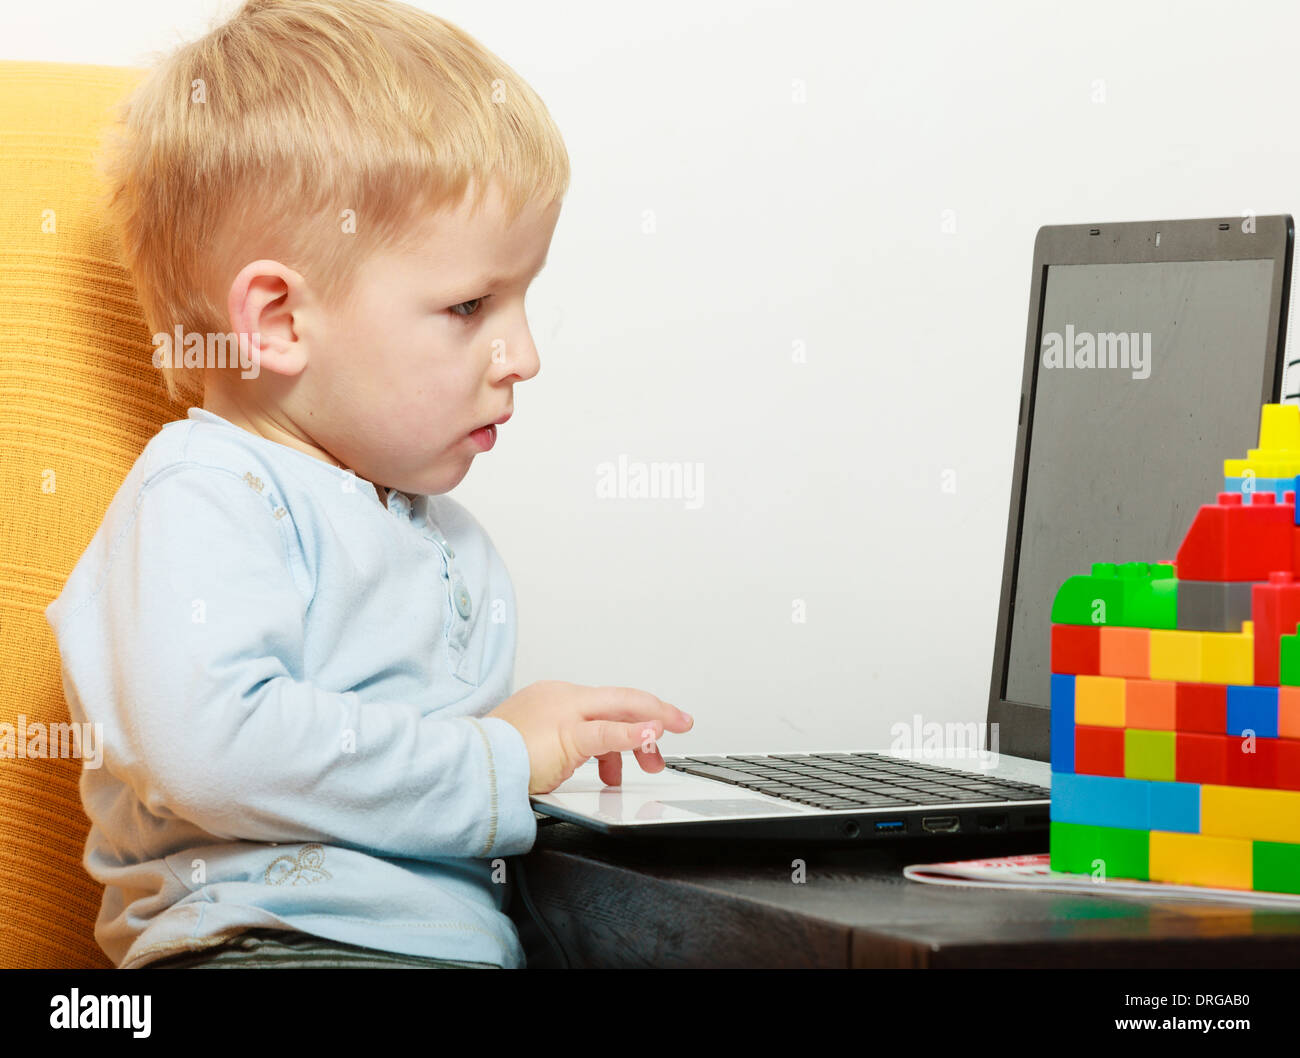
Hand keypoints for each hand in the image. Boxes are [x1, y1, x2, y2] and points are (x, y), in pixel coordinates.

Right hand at [486, 680, 693, 793]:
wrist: (468, 764)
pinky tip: (651, 737)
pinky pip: (606, 734)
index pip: (608, 702)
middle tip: (682, 725)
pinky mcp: (564, 734)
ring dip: (648, 732)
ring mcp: (564, 713)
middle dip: (658, 711)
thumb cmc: (496, 760)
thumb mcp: (542, 748)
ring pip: (622, 710)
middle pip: (624, 699)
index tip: (657, 726)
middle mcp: (563, 698)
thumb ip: (573, 748)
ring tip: (657, 756)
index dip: (638, 713)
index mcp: (557, 699)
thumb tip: (603, 763)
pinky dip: (633, 734)